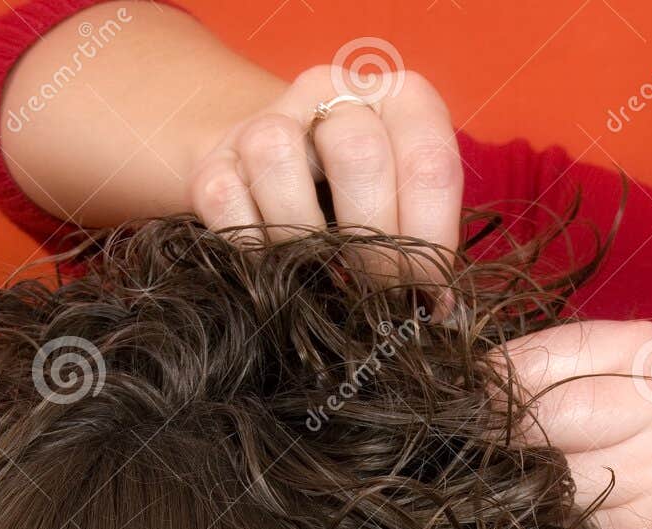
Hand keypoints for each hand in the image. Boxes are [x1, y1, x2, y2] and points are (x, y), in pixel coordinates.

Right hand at [186, 64, 461, 296]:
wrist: (270, 179)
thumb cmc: (352, 203)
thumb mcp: (400, 206)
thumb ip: (423, 242)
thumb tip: (438, 312)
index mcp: (399, 100)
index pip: (428, 163)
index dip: (430, 243)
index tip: (426, 297)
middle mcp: (334, 93)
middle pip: (358, 154)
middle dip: (372, 245)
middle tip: (375, 298)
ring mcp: (267, 121)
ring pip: (277, 158)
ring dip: (300, 238)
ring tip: (316, 276)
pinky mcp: (214, 160)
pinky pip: (224, 199)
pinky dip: (248, 245)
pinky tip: (269, 267)